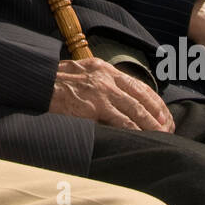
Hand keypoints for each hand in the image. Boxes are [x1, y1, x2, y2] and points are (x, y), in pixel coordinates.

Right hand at [48, 58, 174, 132]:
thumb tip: (112, 97)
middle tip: (168, 125)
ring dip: (151, 124)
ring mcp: (101, 91)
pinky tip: (141, 136)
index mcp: (103, 68)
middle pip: (141, 96)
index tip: (163, 112)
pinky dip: (135, 129)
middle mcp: (106, 77)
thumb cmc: (53, 82)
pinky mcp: (94, 105)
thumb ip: (97, 82)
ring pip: (135, 109)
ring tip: (161, 134)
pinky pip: (121, 120)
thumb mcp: (80, 73)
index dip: (153, 100)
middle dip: (158, 112)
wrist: (35, 82)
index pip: (137, 84)